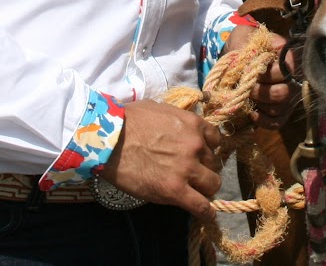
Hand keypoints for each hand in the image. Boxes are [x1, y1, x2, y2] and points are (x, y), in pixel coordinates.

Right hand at [99, 100, 222, 219]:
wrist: (110, 139)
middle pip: (213, 163)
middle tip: (190, 173)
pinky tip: (206, 215)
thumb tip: (177, 126)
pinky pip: (201, 206)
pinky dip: (206, 213)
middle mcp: (195, 146)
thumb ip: (176, 120)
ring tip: (195, 192)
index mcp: (192, 124)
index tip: (199, 155)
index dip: (207, 148)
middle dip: (204, 168)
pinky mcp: (175, 191)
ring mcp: (187, 169)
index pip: (215, 139)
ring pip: (212, 184)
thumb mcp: (159, 110)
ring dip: (205, 188)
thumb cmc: (127, 120)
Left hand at [225, 25, 297, 129]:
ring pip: (279, 108)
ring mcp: (289, 96)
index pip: (284, 71)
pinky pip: (277, 122)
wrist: (242, 53)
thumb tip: (251, 60)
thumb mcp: (245, 37)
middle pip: (282, 93)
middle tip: (246, 87)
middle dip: (260, 92)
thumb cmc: (245, 44)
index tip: (250, 71)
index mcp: (287, 58)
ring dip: (260, 105)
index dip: (266, 74)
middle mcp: (293, 78)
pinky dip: (263, 121)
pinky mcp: (282, 111)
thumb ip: (249, 45)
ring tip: (246, 97)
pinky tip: (251, 113)